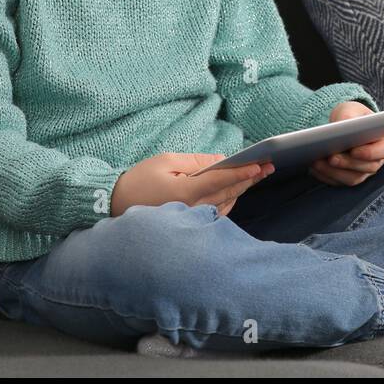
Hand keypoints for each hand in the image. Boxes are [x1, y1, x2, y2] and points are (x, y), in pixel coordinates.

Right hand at [111, 153, 273, 217]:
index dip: (244, 172)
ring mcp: (192, 219)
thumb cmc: (139, 179)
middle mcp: (193, 209)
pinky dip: (230, 200)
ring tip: (257, 175)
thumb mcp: (167, 161)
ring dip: (242, 189)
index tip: (261, 165)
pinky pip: (217, 212)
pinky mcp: (190, 223)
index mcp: (187, 191)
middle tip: (268, 167)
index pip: (222, 180)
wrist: (115, 204)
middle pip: (229, 192)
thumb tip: (222, 161)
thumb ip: (197, 162)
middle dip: (249, 179)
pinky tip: (237, 191)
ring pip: (226, 203)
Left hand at [308, 101, 383, 187]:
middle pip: (366, 167)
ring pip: (351, 178)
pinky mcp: (347, 178)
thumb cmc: (351, 116)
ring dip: (333, 172)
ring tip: (317, 162)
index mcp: (383, 141)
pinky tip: (313, 167)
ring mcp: (363, 172)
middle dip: (347, 163)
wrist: (341, 126)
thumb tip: (340, 127)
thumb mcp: (350, 109)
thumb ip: (348, 116)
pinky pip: (338, 182)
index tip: (354, 151)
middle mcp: (376, 160)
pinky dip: (325, 176)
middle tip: (331, 157)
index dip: (370, 153)